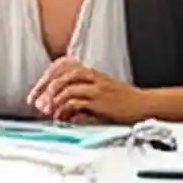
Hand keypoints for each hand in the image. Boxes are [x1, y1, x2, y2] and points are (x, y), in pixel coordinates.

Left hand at [27, 57, 149, 124]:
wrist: (146, 106)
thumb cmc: (124, 103)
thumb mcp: (101, 94)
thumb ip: (81, 98)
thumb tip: (62, 110)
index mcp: (91, 73)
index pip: (62, 66)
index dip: (46, 78)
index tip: (36, 94)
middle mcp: (93, 76)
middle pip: (62, 73)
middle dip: (45, 88)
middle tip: (36, 103)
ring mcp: (97, 87)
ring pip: (67, 84)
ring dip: (53, 98)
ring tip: (47, 111)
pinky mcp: (101, 99)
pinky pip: (77, 100)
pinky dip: (65, 108)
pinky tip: (61, 117)